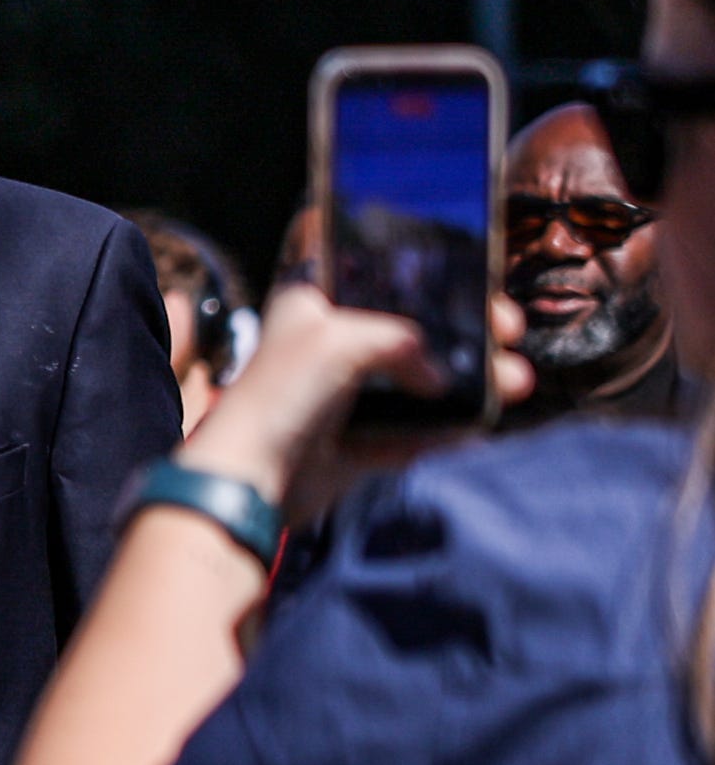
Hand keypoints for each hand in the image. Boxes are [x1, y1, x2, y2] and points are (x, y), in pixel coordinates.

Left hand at [182, 287, 533, 524]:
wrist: (251, 480)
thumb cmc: (280, 396)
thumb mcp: (342, 340)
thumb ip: (401, 341)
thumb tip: (437, 374)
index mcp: (315, 310)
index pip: (385, 284)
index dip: (436, 283)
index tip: (484, 288)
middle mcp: (328, 351)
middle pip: (412, 335)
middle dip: (467, 335)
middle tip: (507, 335)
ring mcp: (341, 402)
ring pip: (419, 387)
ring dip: (470, 384)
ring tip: (514, 382)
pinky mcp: (352, 449)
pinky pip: (411, 436)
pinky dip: (445, 431)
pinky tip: (479, 425)